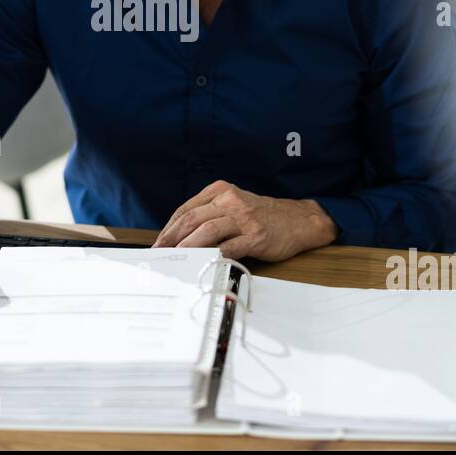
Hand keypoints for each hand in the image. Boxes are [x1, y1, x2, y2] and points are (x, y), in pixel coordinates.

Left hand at [152, 181, 339, 261]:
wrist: (297, 221)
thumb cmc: (260, 216)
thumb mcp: (233, 205)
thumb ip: (210, 214)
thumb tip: (179, 238)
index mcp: (220, 191)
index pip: (186, 209)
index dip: (169, 228)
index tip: (158, 243)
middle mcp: (230, 201)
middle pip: (192, 218)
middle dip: (171, 238)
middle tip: (159, 253)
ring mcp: (243, 218)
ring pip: (207, 230)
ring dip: (188, 246)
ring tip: (175, 259)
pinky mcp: (255, 236)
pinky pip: (230, 246)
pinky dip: (214, 255)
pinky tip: (204, 263)